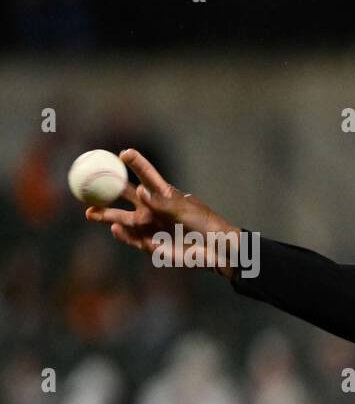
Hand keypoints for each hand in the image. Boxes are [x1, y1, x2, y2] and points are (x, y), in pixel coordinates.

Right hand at [84, 149, 242, 279]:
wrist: (216, 250)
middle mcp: (152, 208)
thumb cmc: (205, 225)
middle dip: (106, 190)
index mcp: (164, 194)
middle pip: (125, 196)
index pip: (147, 175)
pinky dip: (123, 235)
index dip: (136, 163)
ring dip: (106, 216)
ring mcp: (150, 226)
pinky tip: (114, 229)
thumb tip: (140, 191)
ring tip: (90, 213)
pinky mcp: (151, 245)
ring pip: (123, 219)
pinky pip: (132, 239)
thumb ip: (162, 203)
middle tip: (88, 184)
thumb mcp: (184, 211)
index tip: (124, 153)